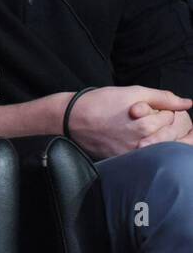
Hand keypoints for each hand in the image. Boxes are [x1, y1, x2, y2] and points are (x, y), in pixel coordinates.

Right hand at [67, 86, 192, 158]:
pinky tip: (125, 136)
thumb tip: (187, 103)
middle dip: (157, 123)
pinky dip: (139, 145)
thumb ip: (163, 97)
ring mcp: (131, 154)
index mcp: (147, 126)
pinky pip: (142, 154)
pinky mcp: (122, 160)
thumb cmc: (101, 102)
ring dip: (150, 134)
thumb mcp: (133, 92)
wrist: (71, 118)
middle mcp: (141, 144)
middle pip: (166, 133)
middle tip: (136, 116)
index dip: (160, 109)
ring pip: (155, 144)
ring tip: (131, 126)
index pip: (171, 118)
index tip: (144, 107)